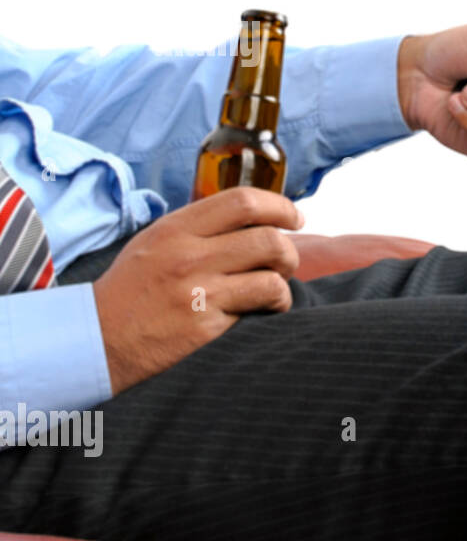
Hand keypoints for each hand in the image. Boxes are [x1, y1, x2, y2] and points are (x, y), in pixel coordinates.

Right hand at [92, 187, 303, 394]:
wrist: (98, 339)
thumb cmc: (133, 290)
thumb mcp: (156, 243)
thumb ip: (200, 229)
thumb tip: (254, 220)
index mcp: (176, 228)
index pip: (242, 201)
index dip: (279, 206)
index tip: (295, 217)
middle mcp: (188, 255)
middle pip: (268, 237)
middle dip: (289, 249)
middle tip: (285, 260)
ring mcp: (198, 290)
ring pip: (272, 272)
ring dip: (285, 279)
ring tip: (275, 288)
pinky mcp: (206, 324)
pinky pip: (261, 303)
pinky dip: (276, 304)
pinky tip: (266, 308)